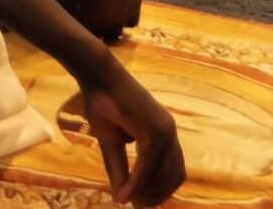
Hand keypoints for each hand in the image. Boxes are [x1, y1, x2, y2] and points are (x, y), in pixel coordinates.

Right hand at [76, 57, 185, 205]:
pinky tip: (125, 193)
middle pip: (175, 177)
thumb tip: (121, 199)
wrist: (97, 76)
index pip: (173, 171)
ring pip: (165, 174)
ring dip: (149, 192)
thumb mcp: (111, 142)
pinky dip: (137, 181)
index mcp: (163, 134)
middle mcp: (169, 133)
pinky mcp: (153, 130)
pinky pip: (148, 164)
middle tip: (137, 206)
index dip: (160, 191)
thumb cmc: (102, 103)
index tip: (140, 202)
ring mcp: (164, 130)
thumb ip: (119, 169)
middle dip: (158, 196)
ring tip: (131, 201)